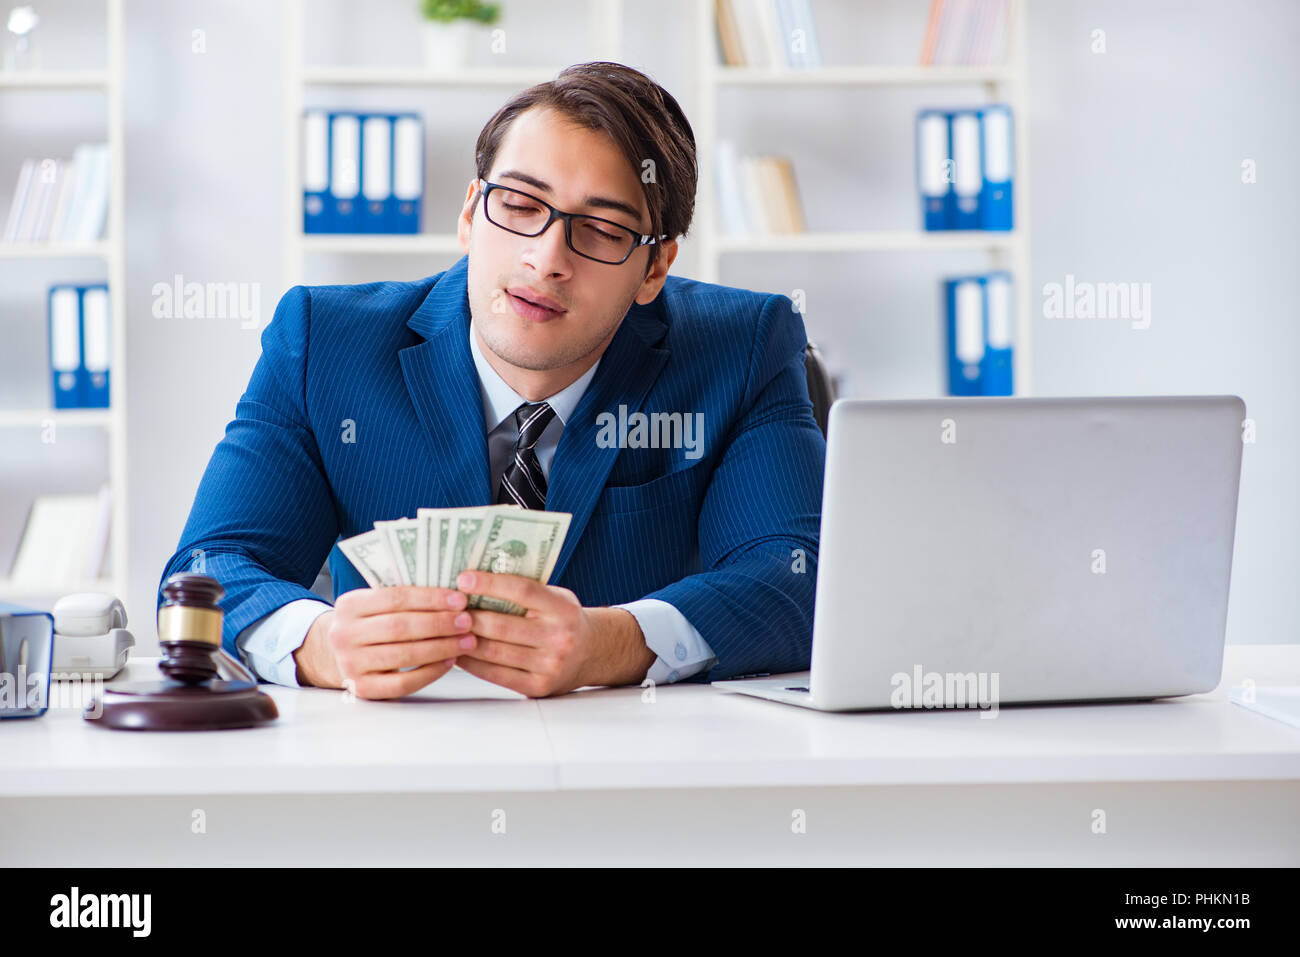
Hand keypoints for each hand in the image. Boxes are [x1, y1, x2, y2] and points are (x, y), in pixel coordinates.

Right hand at [293, 586, 477, 698]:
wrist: (333, 655)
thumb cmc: (368, 624)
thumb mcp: (373, 605)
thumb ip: (402, 598)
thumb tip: (452, 593)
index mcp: (349, 605)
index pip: (395, 598)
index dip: (430, 598)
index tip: (460, 599)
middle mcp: (344, 634)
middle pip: (400, 627)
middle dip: (439, 623)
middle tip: (467, 621)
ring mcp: (350, 664)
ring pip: (403, 654)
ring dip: (441, 647)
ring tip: (467, 641)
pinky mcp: (362, 688)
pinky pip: (402, 683)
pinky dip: (430, 672)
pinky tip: (450, 661)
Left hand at [452, 570, 602, 697]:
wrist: (592, 653)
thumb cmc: (564, 619)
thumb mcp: (555, 597)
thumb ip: (525, 591)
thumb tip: (477, 581)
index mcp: (562, 609)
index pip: (522, 590)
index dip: (490, 584)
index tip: (464, 579)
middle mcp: (559, 637)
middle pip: (501, 625)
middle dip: (468, 616)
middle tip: (446, 609)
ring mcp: (549, 665)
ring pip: (494, 651)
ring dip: (464, 640)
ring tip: (446, 630)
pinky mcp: (538, 686)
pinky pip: (496, 674)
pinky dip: (472, 663)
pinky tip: (458, 652)